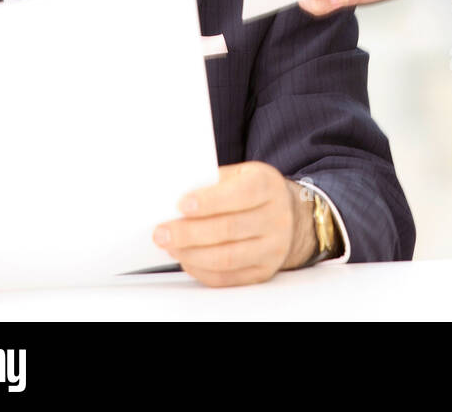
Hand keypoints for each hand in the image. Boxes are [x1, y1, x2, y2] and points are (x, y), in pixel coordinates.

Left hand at [152, 162, 315, 286]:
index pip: (240, 194)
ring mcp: (272, 248)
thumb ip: (213, 182)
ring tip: (170, 246)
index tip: (181, 205)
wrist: (289, 214)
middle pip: (229, 229)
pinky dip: (201, 270)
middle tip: (162, 232)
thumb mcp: (241, 174)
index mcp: (268, 185)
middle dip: (190, 232)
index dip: (209, 201)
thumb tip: (175, 195)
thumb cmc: (255, 191)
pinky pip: (228, 277)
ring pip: (227, 257)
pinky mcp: (263, 271)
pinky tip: (186, 259)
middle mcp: (275, 218)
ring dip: (192, 254)